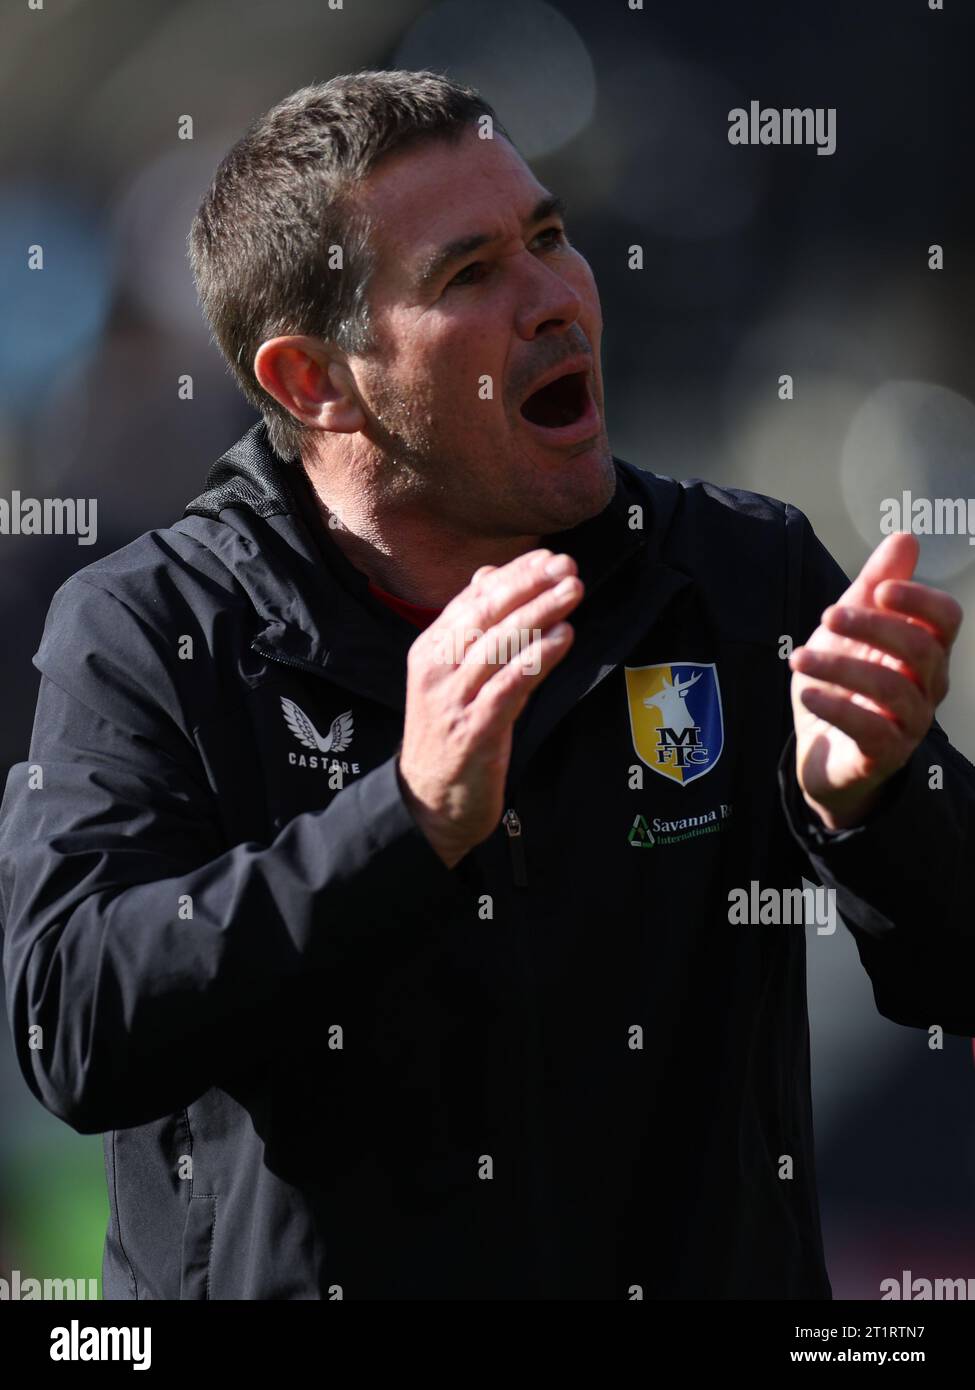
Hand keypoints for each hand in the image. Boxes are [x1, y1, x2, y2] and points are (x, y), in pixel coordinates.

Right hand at [397, 548, 583, 866]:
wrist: (429, 804)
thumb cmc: (449, 736)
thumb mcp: (452, 676)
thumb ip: (471, 628)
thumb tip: (489, 575)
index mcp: (430, 650)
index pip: (473, 600)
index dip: (513, 574)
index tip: (548, 556)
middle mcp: (437, 670)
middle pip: (485, 616)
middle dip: (528, 586)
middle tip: (567, 566)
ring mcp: (454, 701)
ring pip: (498, 645)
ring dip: (539, 614)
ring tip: (572, 592)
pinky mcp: (474, 731)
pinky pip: (509, 686)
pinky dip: (537, 659)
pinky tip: (563, 638)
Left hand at [788, 532, 962, 829]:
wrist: (820, 753)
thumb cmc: (842, 685)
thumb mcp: (848, 630)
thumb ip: (873, 586)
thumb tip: (906, 538)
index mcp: (924, 651)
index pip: (946, 618)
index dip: (919, 599)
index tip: (879, 589)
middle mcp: (927, 687)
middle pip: (922, 649)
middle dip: (874, 627)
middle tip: (827, 616)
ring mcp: (909, 724)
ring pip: (892, 688)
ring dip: (841, 666)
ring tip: (798, 657)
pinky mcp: (884, 756)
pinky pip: (872, 731)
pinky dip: (838, 708)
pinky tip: (807, 693)